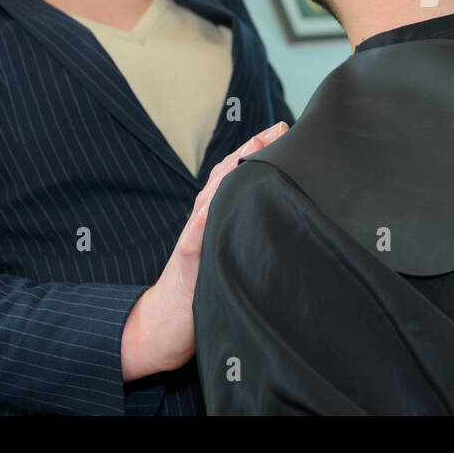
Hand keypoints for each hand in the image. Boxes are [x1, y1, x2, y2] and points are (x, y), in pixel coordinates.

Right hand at [121, 121, 288, 378]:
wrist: (166, 323)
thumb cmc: (205, 286)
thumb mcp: (230, 249)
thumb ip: (248, 227)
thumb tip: (288, 212)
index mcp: (215, 212)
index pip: (237, 172)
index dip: (259, 149)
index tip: (285, 131)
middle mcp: (203, 216)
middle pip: (227, 173)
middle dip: (252, 149)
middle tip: (280, 130)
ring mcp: (194, 235)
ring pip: (213, 194)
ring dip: (233, 171)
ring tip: (258, 148)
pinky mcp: (187, 258)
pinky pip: (198, 233)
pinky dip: (208, 216)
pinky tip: (222, 202)